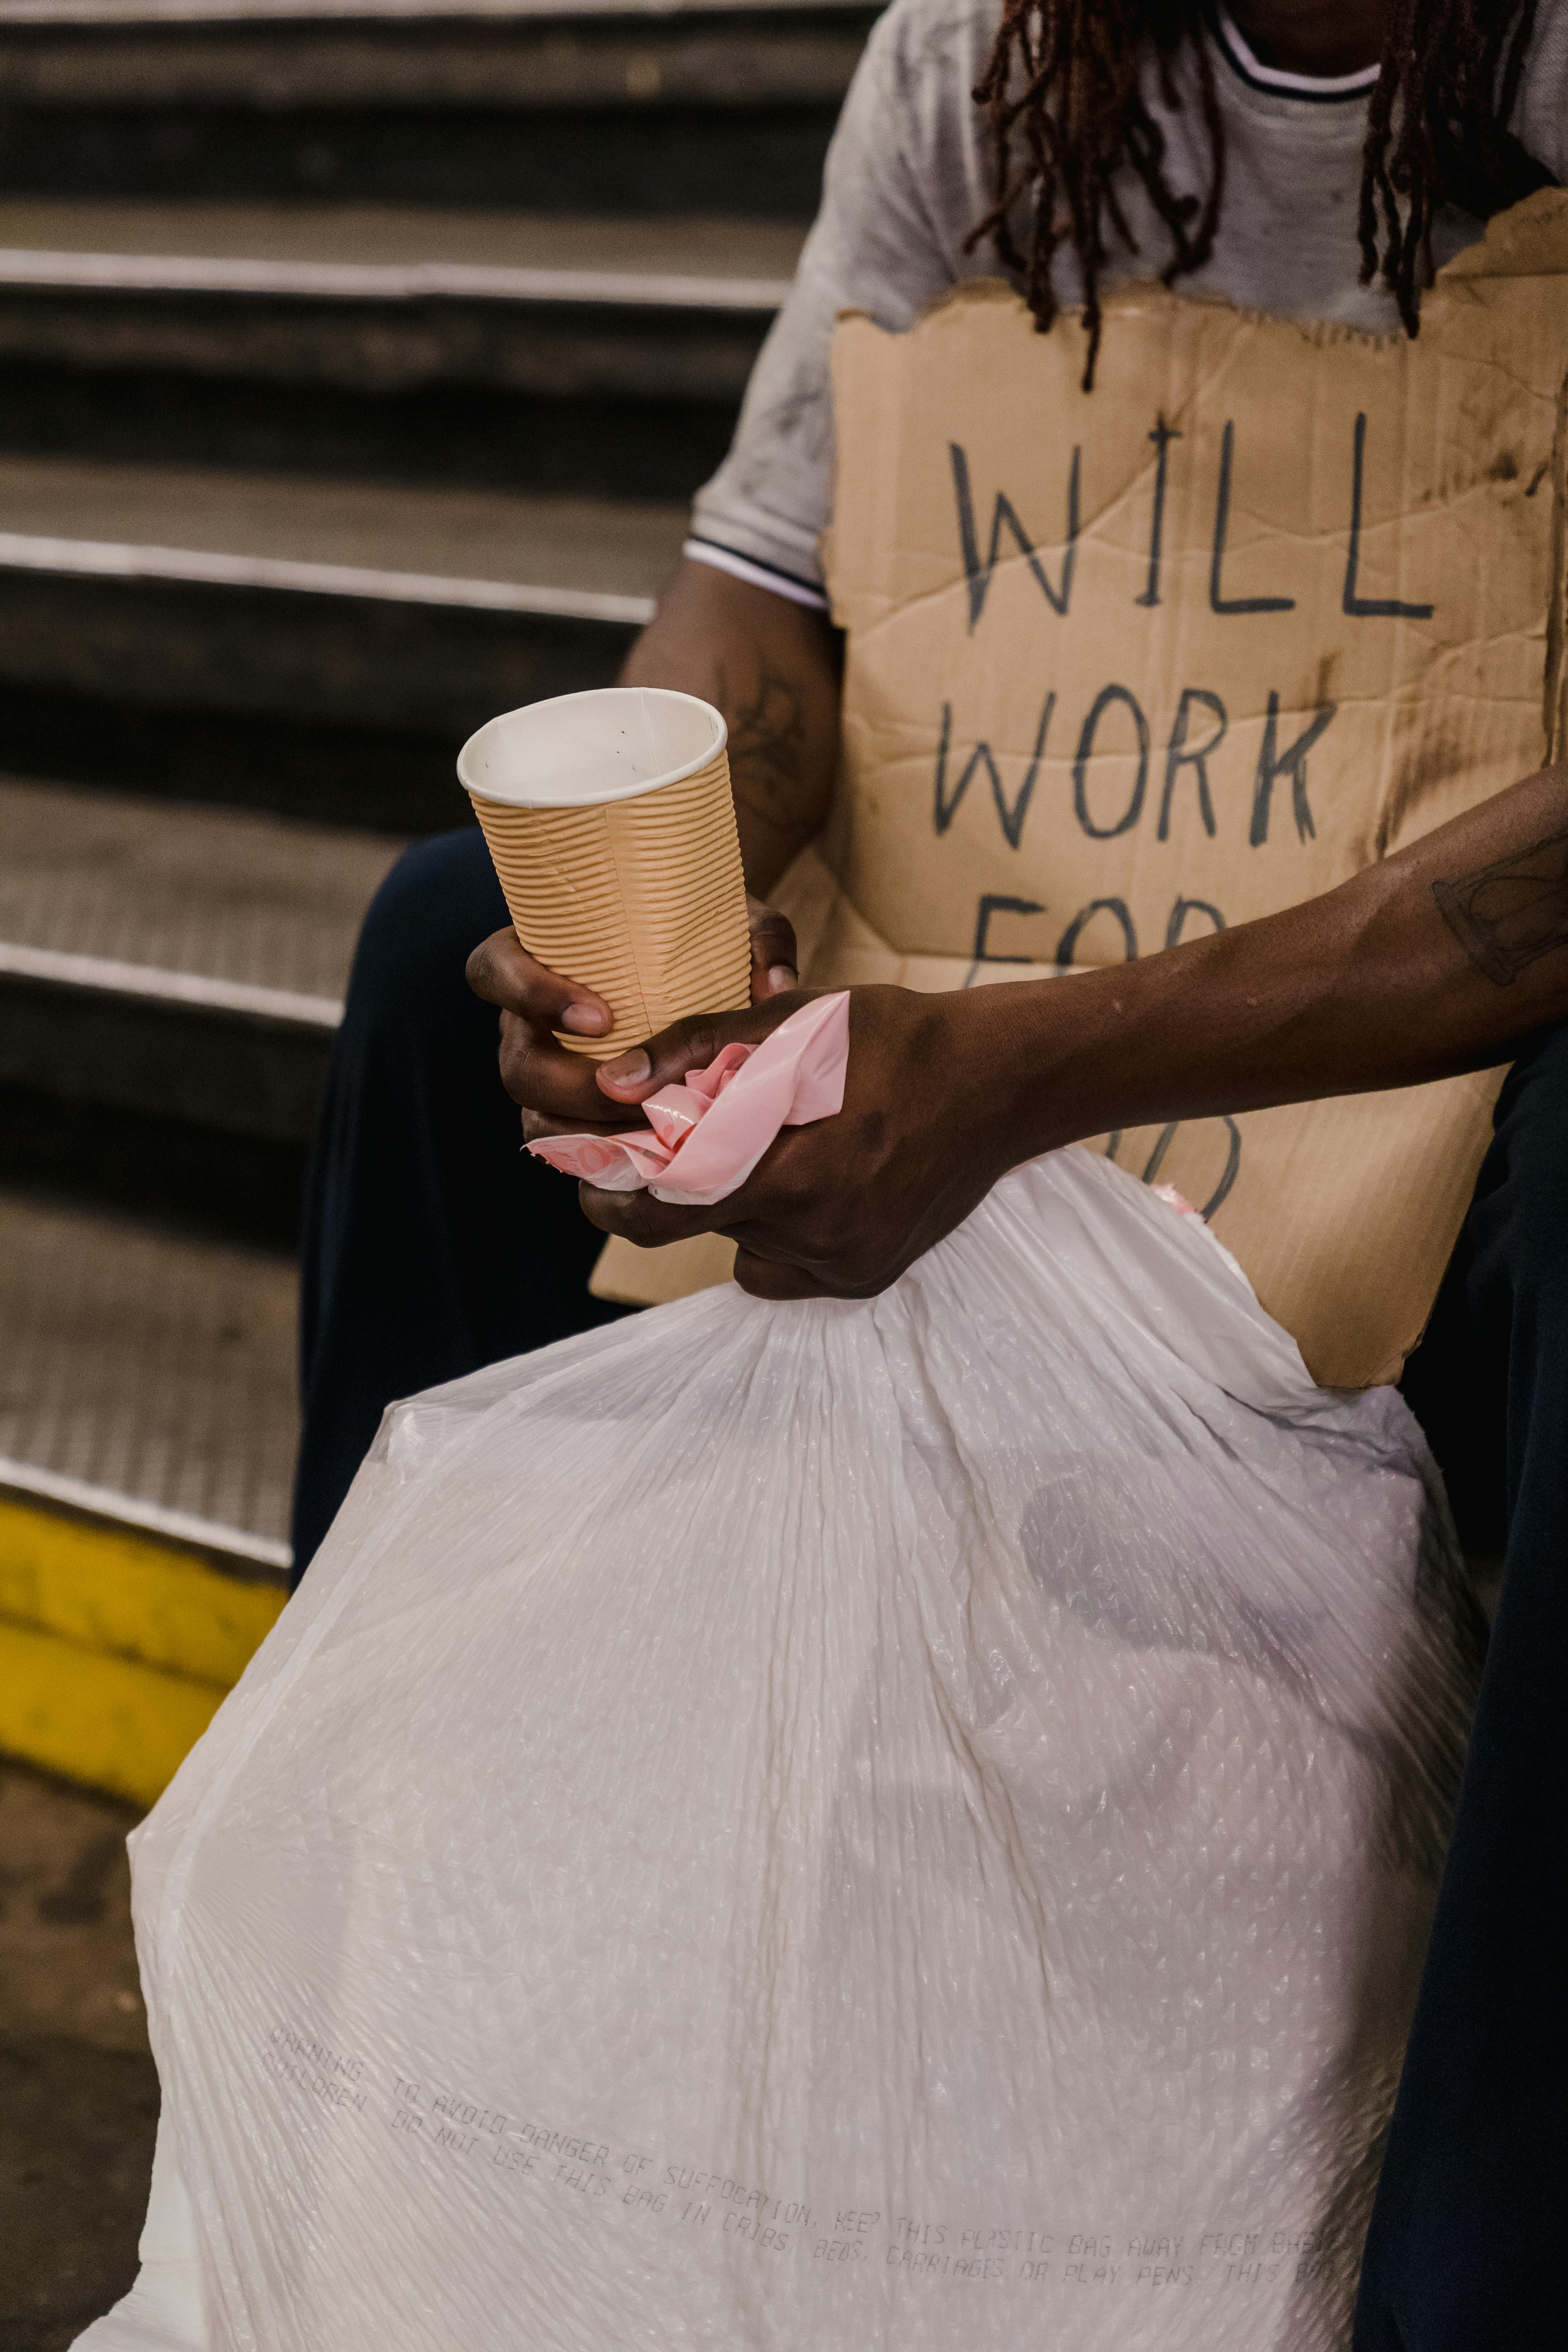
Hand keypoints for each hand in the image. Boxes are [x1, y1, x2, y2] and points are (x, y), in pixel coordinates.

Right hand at [466, 895, 801, 1145]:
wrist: (712, 987)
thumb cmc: (704, 941)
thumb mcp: (732, 925)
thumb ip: (758, 939)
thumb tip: (774, 984)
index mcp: (541, 957)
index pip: (493, 970)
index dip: (530, 995)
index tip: (601, 1017)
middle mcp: (532, 1023)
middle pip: (517, 1066)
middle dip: (570, 1089)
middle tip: (632, 1096)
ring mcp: (550, 1076)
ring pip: (537, 1119)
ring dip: (589, 1135)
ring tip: (650, 1136)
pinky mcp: (578, 1120)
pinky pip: (573, 1152)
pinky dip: (611, 1161)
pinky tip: (659, 1161)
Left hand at [575, 985, 1021, 1300]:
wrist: (999, 1083)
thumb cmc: (893, 1039)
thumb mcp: (793, 1023)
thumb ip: (696, 1051)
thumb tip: (612, 1085)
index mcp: (791, 1172)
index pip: (662, 1208)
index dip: (615, 1189)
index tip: (597, 1166)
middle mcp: (816, 1236)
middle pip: (698, 1225)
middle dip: (673, 1188)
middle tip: (672, 1145)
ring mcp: (842, 1264)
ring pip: (742, 1242)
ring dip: (735, 1202)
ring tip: (779, 1143)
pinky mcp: (863, 1278)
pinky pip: (784, 1265)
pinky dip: (778, 1229)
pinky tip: (814, 1179)